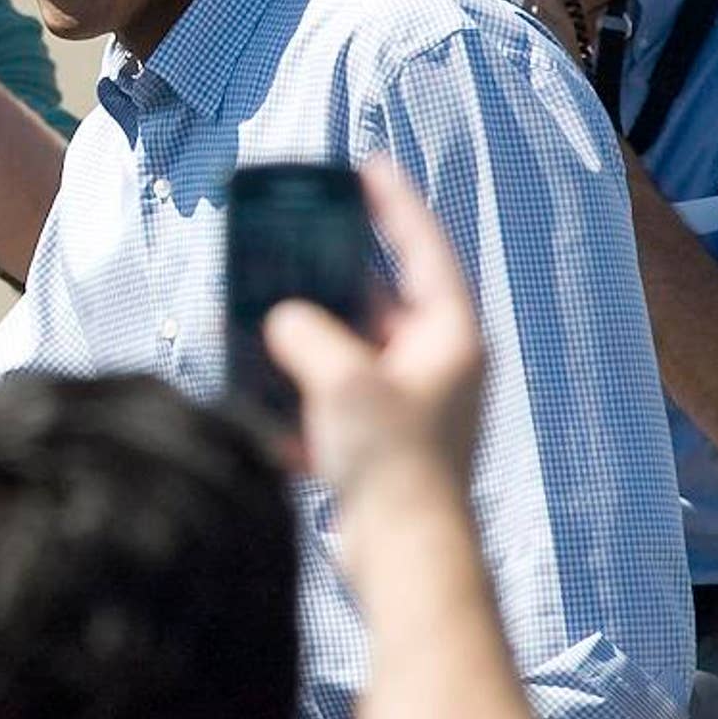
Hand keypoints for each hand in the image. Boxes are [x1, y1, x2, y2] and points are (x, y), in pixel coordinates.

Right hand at [263, 159, 483, 499]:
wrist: (404, 551)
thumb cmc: (395, 464)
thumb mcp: (341, 380)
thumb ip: (305, 332)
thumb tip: (282, 321)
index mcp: (449, 335)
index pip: (423, 248)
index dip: (394, 204)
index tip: (369, 167)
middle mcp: (438, 362)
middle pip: (383, 295)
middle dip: (337, 272)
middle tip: (302, 234)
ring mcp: (413, 399)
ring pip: (357, 343)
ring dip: (314, 328)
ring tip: (270, 305)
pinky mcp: (385, 435)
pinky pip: (340, 389)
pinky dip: (307, 381)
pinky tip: (268, 381)